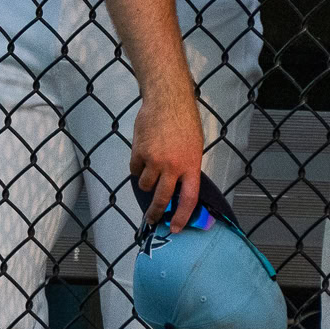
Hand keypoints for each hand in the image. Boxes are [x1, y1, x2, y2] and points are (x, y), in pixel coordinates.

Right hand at [130, 87, 205, 231]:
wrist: (167, 101)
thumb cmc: (184, 122)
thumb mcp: (194, 147)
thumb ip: (187, 168)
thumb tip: (178, 189)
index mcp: (191, 165)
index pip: (188, 199)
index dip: (182, 217)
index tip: (175, 228)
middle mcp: (173, 166)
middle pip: (162, 198)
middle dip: (156, 213)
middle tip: (152, 220)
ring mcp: (154, 160)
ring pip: (145, 185)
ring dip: (146, 184)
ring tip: (150, 171)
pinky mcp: (139, 152)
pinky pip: (135, 170)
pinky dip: (137, 168)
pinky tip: (143, 157)